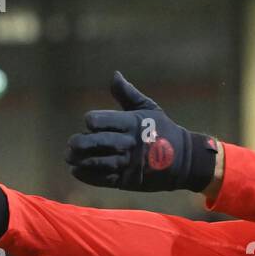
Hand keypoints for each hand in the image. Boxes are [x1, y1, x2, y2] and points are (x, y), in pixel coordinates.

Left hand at [66, 71, 218, 192]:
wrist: (184, 160)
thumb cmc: (163, 130)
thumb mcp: (149, 108)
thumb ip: (128, 94)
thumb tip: (115, 75)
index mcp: (132, 123)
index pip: (102, 120)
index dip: (92, 121)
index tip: (90, 123)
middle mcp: (129, 143)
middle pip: (96, 142)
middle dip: (80, 142)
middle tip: (72, 143)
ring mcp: (128, 163)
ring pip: (97, 162)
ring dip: (80, 160)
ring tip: (70, 157)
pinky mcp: (128, 180)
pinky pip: (103, 178)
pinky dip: (87, 175)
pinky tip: (76, 170)